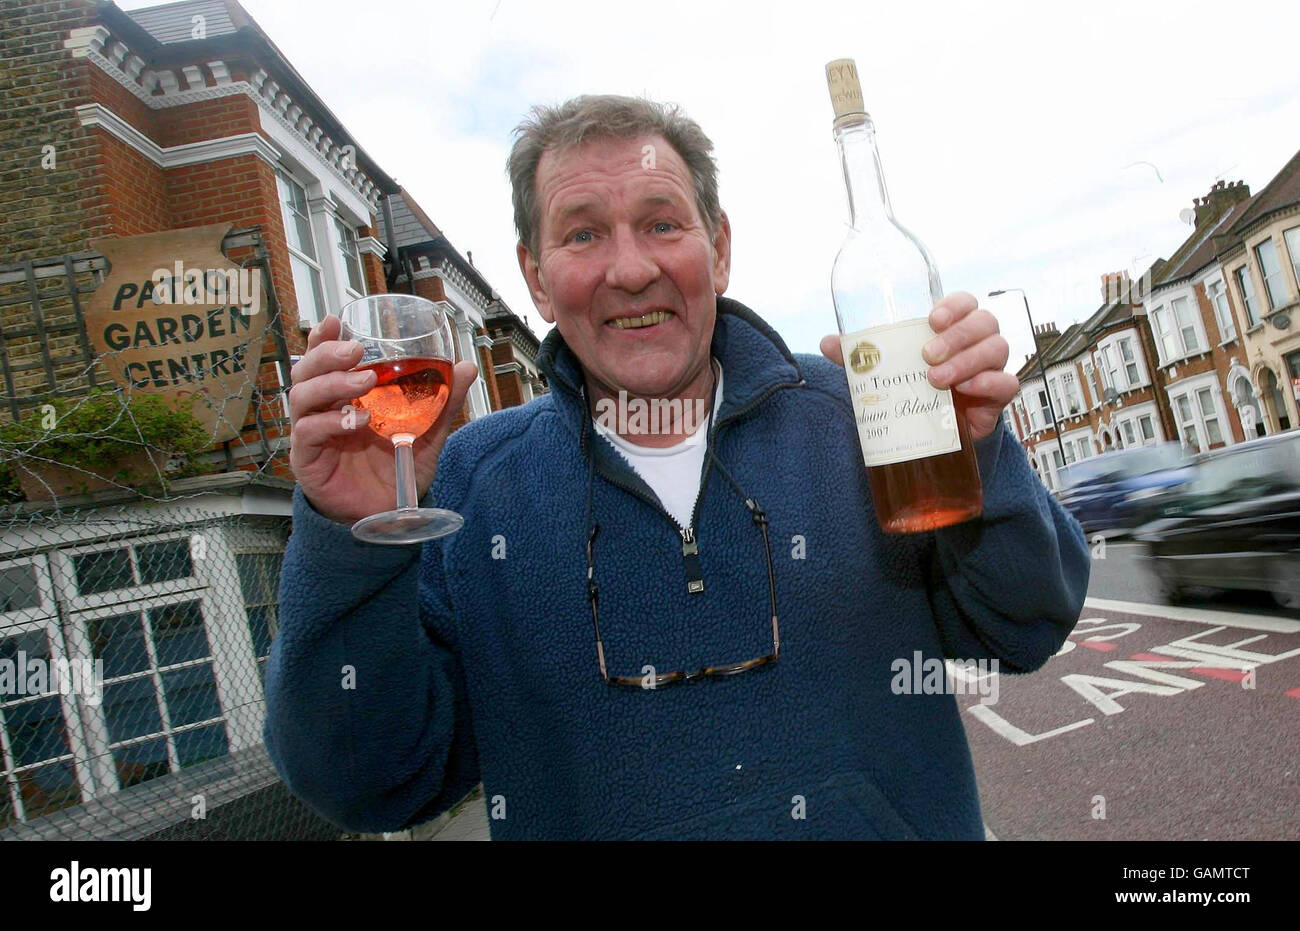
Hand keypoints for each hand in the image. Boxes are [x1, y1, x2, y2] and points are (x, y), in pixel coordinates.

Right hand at [288, 314, 478, 523]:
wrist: (388, 515)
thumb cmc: (396, 470)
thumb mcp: (425, 433)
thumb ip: (442, 402)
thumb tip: (465, 368)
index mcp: (344, 397)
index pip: (324, 360)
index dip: (323, 339)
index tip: (335, 321)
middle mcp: (323, 410)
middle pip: (306, 371)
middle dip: (326, 354)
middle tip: (355, 350)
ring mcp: (311, 434)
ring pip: (302, 397)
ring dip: (331, 384)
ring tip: (362, 382)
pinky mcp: (307, 459)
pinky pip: (307, 433)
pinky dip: (330, 423)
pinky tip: (356, 421)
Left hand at [819, 291, 1017, 441]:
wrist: (933, 431)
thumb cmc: (913, 388)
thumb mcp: (887, 371)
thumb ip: (861, 358)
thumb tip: (828, 343)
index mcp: (954, 328)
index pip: (967, 303)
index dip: (955, 305)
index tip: (932, 319)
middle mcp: (978, 342)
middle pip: (984, 323)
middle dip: (957, 336)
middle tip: (927, 355)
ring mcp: (991, 368)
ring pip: (996, 349)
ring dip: (967, 360)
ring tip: (936, 378)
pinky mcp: (997, 397)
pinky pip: (1006, 384)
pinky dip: (988, 383)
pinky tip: (964, 390)